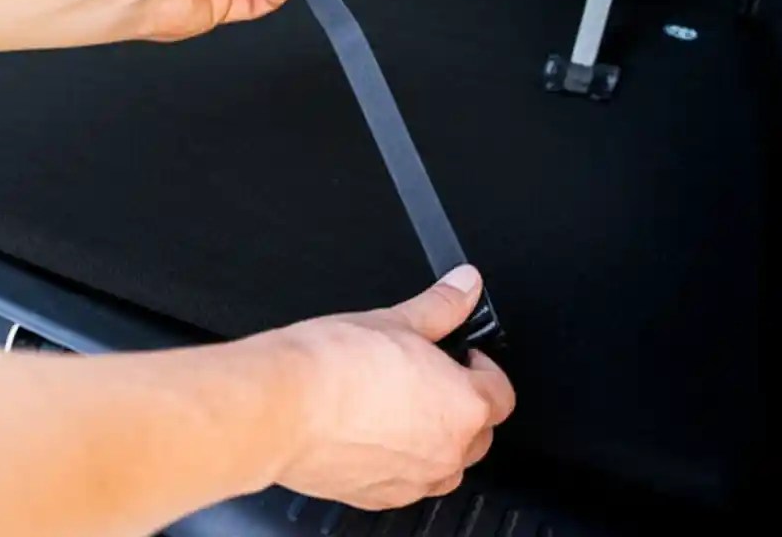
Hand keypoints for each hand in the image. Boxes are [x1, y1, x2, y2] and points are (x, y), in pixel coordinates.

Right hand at [253, 266, 514, 510]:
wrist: (280, 407)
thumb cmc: (332, 368)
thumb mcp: (394, 321)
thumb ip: (440, 306)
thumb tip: (464, 285)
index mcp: (464, 406)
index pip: (500, 392)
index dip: (482, 369)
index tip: (461, 358)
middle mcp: (448, 451)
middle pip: (478, 434)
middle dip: (462, 407)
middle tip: (428, 381)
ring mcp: (413, 480)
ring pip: (444, 464)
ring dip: (435, 441)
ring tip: (398, 409)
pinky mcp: (377, 497)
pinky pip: (406, 482)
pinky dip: (398, 463)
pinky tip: (369, 435)